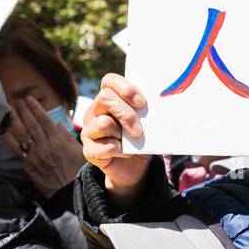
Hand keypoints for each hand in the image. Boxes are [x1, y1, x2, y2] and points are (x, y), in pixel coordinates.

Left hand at [3, 96, 84, 198]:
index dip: (35, 107)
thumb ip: (66, 135)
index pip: (44, 119)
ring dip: (14, 121)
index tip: (29, 98)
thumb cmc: (77, 170)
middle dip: (24, 110)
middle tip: (18, 100)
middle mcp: (45, 146)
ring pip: (22, 134)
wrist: (70, 192)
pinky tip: (5, 131)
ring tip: (9, 110)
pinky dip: (10, 139)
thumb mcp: (78, 150)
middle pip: (31, 124)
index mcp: (58, 141)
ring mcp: (35, 156)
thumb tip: (57, 124)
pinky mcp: (28, 166)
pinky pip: (17, 150)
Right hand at [81, 74, 149, 207]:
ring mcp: (88, 130)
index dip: (125, 88)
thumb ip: (145, 112)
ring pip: (102, 122)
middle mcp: (95, 111)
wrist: (134, 167)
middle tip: (138, 129)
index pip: (109, 81)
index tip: (141, 103)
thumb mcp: (145, 123)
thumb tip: (159, 104)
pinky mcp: (89, 150)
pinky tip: (124, 153)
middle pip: (104, 98)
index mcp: (108, 100)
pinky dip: (119, 151)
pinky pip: (103, 147)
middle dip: (126, 113)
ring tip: (131, 141)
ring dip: (122, 134)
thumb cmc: (140, 139)